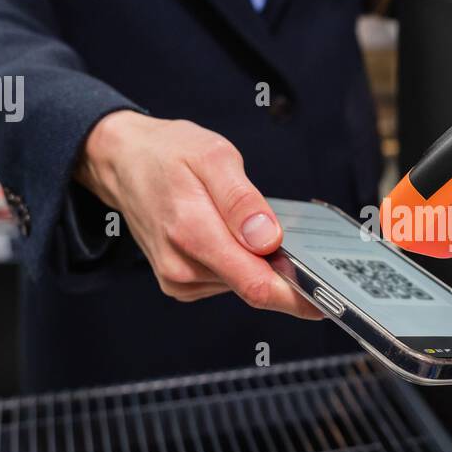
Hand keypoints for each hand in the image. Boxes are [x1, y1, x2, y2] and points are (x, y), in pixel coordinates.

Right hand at [76, 110, 321, 318]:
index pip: (257, 286)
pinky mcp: (181, 283)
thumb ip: (242, 201)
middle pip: (255, 287)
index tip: (330, 298)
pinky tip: (232, 235)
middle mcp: (182, 266)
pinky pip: (227, 281)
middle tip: (293, 235)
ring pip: (243, 284)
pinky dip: (241, 263)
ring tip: (248, 223)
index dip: (300, 296)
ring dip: (259, 262)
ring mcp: (179, 279)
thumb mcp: (212, 156)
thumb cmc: (167, 153)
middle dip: (283, 269)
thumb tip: (269, 239)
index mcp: (192, 233)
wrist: (120, 161)